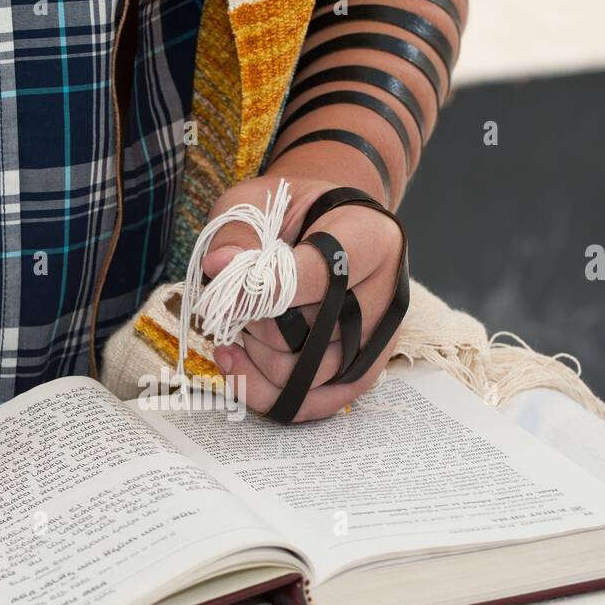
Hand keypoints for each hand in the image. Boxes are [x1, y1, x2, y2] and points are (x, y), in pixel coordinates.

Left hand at [199, 172, 403, 421]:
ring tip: (240, 324)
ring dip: (255, 355)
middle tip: (234, 298)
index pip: (316, 276)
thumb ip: (237, 230)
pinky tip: (235, 364)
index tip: (220, 292)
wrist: (324, 228)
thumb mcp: (257, 202)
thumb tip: (220, 266)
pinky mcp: (362, 372)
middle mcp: (385, 294)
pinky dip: (266, 393)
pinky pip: (315, 403)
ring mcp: (377, 340)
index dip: (261, 289)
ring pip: (305, 375)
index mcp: (370, 238)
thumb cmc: (290, 214)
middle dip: (255, 322)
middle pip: (308, 335)